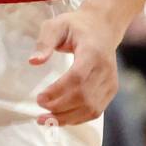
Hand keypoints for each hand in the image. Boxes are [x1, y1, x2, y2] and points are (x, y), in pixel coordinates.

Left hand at [30, 7, 119, 125]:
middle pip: (84, 97)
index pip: (77, 77)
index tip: (40, 98)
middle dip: (59, 108)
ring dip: (67, 118)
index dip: (58, 92)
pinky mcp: (111, 90)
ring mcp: (111, 81)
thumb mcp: (56, 25)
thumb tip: (33, 62)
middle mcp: (105, 69)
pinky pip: (95, 111)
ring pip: (91, 109)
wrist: (103, 26)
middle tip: (39, 109)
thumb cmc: (76, 26)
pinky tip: (61, 118)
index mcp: (92, 51)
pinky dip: (77, 118)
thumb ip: (45, 41)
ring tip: (46, 120)